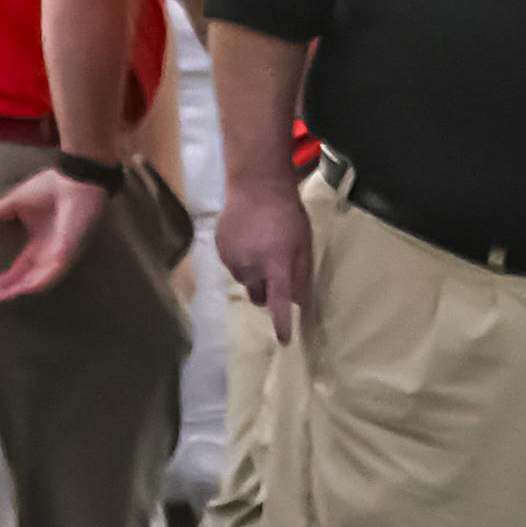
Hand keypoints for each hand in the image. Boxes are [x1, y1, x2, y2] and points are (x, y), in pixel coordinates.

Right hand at [0, 169, 110, 306]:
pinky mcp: (68, 250)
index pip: (19, 269)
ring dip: (18, 290)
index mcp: (40, 243)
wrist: (75, 177)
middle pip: (25, 279)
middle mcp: (49, 253)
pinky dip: (39, 282)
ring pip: (38, 281)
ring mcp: (60, 253)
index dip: (2, 282)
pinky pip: (54, 271)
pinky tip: (23, 290)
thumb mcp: (16, 202)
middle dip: (6, 291)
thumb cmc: (52, 186)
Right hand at [218, 180, 313, 343]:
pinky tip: (248, 240)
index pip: (278, 302)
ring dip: (254, 275)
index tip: (285, 340)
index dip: (282, 323)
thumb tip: (299, 301)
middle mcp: (251, 266)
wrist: (256, 186)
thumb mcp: (304, 243)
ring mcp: (233, 259)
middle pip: (258, 297)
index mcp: (276, 265)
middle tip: (274, 275)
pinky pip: (233, 266)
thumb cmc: (288, 215)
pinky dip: (241, 260)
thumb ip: (302, 273)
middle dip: (267, 294)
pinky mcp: (221, 250)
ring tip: (261, 248)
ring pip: (245, 281)